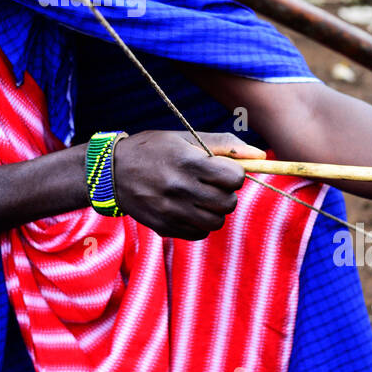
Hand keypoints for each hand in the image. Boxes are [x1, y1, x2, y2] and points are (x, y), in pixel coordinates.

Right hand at [112, 130, 263, 239]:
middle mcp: (180, 188)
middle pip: (228, 202)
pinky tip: (188, 209)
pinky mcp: (164, 227)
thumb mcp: (185, 138)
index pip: (234, 177)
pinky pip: (199, 234)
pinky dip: (200, 224)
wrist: (110, 172)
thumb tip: (261, 156)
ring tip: (201, 198)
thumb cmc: (153, 149)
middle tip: (212, 184)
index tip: (223, 170)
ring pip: (216, 222)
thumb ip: (224, 145)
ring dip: (215, 211)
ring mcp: (171, 210)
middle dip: (226, 193)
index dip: (234, 174)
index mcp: (187, 161)